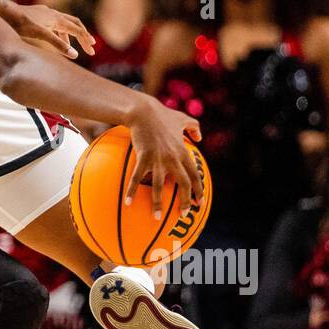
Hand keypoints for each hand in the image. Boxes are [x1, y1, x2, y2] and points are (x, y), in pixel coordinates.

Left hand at [12, 3, 95, 59]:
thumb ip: (58, 44)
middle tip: (90, 46)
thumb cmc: (23, 24)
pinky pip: (55, 22)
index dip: (86, 40)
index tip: (92, 51)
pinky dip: (60, 31)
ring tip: (73, 45)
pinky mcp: (40, 14)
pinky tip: (55, 36)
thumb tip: (75, 55)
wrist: (7, 12)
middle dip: (83, 35)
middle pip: (75, 23)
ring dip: (71, 34)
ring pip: (64, 23)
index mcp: (58, 19)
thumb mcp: (42, 35)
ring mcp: (47, 13)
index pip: (77, 30)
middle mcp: (55, 13)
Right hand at [127, 98, 202, 217]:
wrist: (143, 111)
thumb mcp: (182, 117)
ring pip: (161, 186)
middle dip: (185, 201)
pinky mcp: (143, 157)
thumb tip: (200, 137)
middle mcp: (173, 158)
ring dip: (159, 204)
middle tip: (184, 215)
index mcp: (183, 152)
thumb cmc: (162, 114)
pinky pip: (138, 178)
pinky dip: (133, 191)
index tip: (199, 203)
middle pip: (183, 184)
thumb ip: (193, 127)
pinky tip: (128, 202)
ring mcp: (158, 159)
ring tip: (157, 218)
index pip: (194, 175)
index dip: (198, 190)